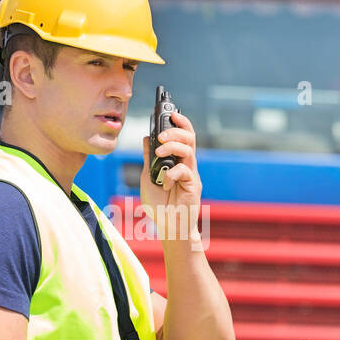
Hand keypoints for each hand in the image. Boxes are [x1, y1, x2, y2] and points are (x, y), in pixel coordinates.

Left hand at [140, 109, 202, 242]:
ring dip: (173, 146)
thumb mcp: (147, 177)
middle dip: (176, 129)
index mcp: (176, 160)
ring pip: (188, 149)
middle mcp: (186, 164)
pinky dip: (172, 174)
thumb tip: (146, 138)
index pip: (181, 135)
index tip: (170, 112)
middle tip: (162, 135)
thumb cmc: (159, 205)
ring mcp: (191, 174)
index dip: (179, 122)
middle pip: (189, 137)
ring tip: (160, 152)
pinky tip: (165, 184)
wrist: (168, 227)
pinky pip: (185, 171)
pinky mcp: (194, 185)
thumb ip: (148, 159)